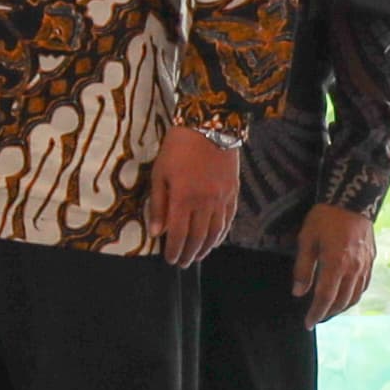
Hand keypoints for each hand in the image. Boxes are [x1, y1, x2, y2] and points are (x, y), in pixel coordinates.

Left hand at [149, 126, 242, 267]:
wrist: (210, 126)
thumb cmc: (178, 148)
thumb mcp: (160, 173)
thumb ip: (158, 204)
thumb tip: (156, 232)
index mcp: (183, 198)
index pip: (178, 234)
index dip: (173, 249)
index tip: (169, 259)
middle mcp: (204, 203)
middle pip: (197, 237)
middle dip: (188, 253)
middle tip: (181, 263)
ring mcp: (221, 200)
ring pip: (214, 233)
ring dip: (204, 249)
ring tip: (196, 257)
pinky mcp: (233, 194)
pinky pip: (227, 221)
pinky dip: (220, 235)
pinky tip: (214, 241)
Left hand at [294, 206, 374, 322]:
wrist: (351, 199)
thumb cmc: (325, 217)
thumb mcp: (306, 240)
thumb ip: (303, 268)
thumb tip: (298, 292)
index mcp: (335, 265)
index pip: (325, 298)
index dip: (316, 313)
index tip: (308, 324)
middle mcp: (353, 269)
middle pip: (342, 301)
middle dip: (328, 313)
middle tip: (317, 318)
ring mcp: (365, 266)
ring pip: (355, 296)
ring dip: (342, 307)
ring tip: (329, 311)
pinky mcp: (371, 261)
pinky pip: (364, 286)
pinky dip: (354, 296)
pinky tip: (346, 296)